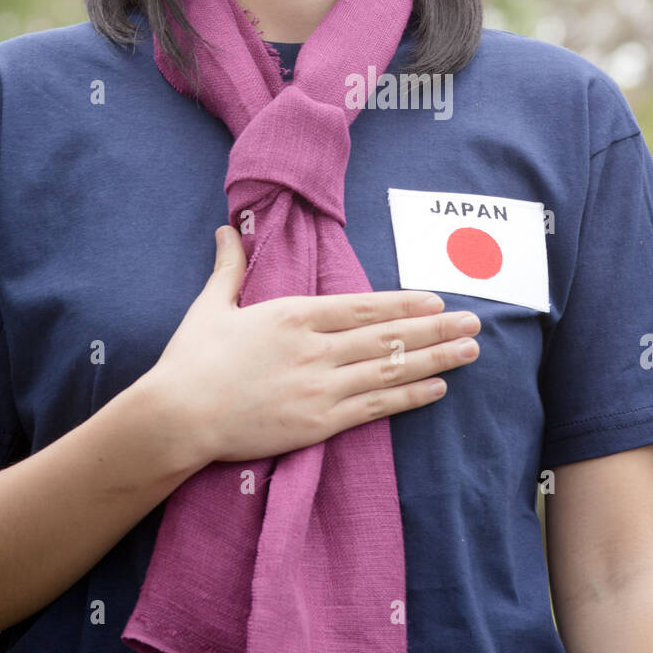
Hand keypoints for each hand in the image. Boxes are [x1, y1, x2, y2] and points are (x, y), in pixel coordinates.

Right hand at [144, 225, 479, 464]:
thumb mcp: (211, 305)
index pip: (364, 307)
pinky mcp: (318, 423)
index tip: (437, 299)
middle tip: (475, 322)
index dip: (406, 304)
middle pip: (389, 336)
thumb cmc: (191, 360)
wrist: (176, 416)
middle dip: (436, 328)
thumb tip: (225, 228)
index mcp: (294, 315)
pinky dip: (409, 396)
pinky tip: (437, 387)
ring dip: (435, 359)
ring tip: (470, 350)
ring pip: (391, 369)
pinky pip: (375, 407)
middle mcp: (316, 348)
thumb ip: (229, 267)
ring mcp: (321, 387)